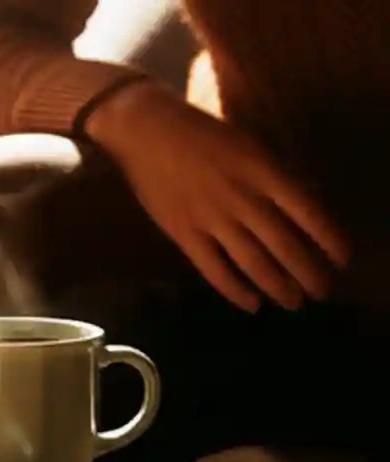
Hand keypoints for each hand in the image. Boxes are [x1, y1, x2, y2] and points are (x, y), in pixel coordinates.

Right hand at [84, 82, 350, 312]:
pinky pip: (213, 268)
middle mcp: (242, 198)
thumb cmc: (201, 133)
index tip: (341, 260)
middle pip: (284, 244)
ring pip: (252, 261)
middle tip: (320, 292)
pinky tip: (251, 304)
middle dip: (307, 273)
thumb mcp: (248, 145)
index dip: (329, 240)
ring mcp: (210, 218)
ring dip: (277, 286)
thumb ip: (273, 176)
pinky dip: (235, 289)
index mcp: (263, 171)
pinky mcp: (183, 232)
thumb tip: (303, 209)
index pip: (308, 212)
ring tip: (293, 302)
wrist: (146, 131)